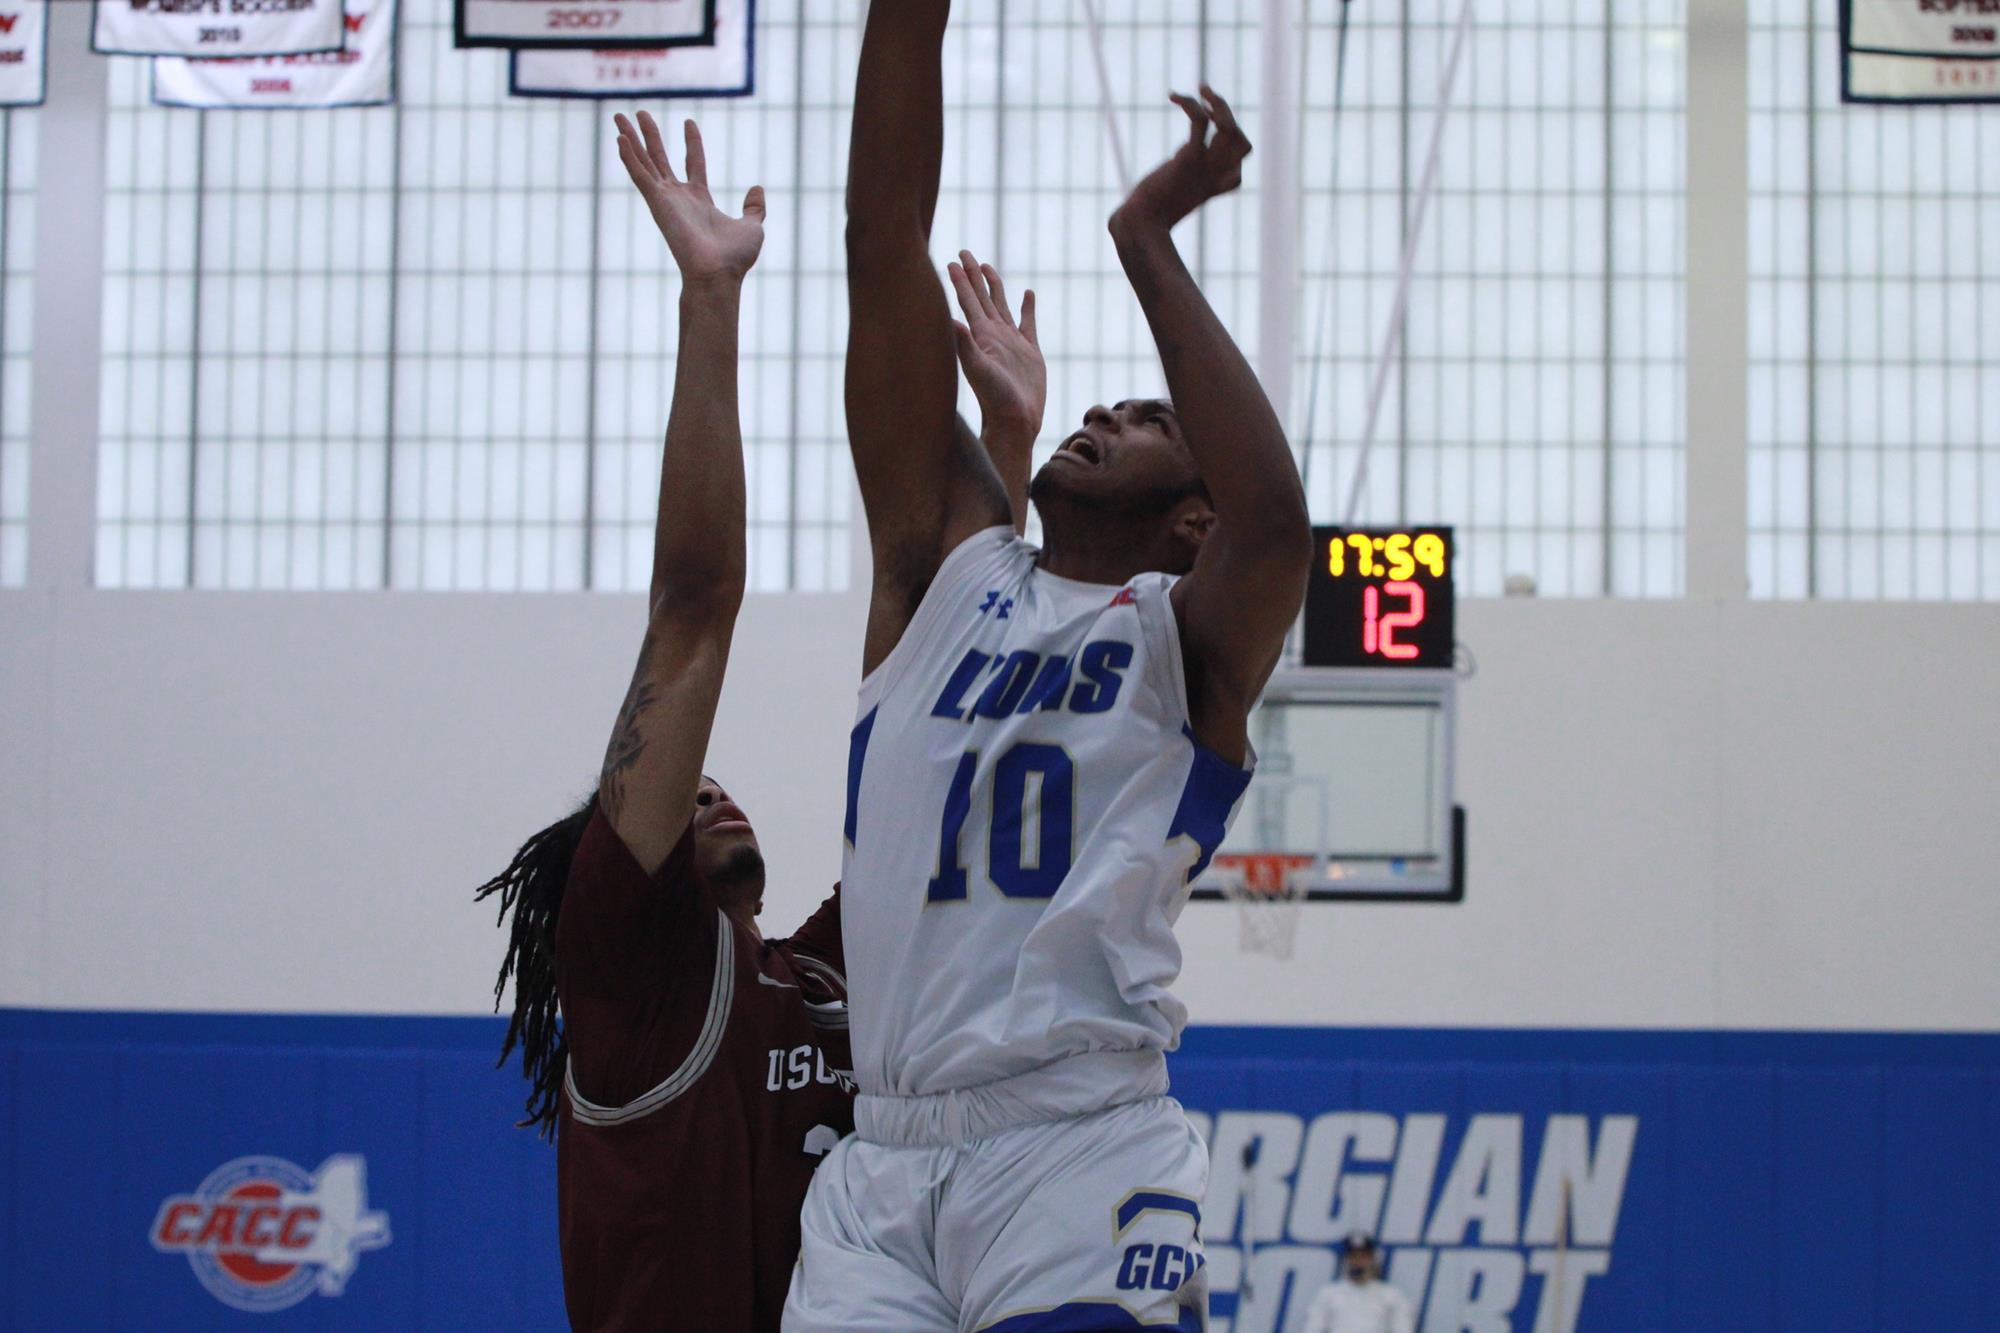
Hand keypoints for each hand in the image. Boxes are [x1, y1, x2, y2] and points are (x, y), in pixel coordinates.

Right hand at [615, 111, 765, 281]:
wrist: (719, 273)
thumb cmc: (734, 258)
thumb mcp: (752, 226)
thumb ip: (754, 208)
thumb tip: (757, 189)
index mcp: (699, 200)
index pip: (694, 163)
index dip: (692, 143)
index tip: (688, 122)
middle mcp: (678, 198)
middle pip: (660, 158)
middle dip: (650, 135)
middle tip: (640, 112)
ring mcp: (665, 199)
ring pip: (644, 162)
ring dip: (631, 139)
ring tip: (619, 116)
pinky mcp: (657, 203)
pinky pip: (640, 176)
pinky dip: (629, 157)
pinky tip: (620, 139)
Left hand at [948, 250, 1044, 437]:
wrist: (1016, 421)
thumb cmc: (995, 399)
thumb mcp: (979, 370)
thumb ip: (965, 346)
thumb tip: (951, 321)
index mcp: (981, 336)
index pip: (968, 300)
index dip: (960, 280)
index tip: (952, 260)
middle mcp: (994, 335)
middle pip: (981, 297)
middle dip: (973, 275)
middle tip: (964, 252)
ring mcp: (1011, 342)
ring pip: (1001, 306)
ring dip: (994, 286)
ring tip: (988, 267)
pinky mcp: (1029, 352)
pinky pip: (1027, 322)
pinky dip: (1027, 307)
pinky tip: (1027, 294)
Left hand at [1111, 85, 1250, 236]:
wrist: (1141, 224)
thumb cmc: (1150, 213)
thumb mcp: (1172, 192)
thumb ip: (1180, 175)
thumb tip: (1179, 155)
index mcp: (1215, 186)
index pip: (1239, 161)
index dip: (1228, 139)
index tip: (1203, 126)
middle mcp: (1216, 177)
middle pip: (1243, 142)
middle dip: (1229, 116)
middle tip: (1207, 97)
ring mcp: (1205, 169)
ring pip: (1229, 128)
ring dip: (1219, 103)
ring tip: (1202, 88)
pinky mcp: (1188, 160)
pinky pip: (1200, 122)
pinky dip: (1191, 104)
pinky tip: (1173, 96)